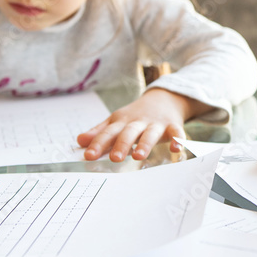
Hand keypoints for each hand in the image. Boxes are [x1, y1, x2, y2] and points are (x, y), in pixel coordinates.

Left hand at [78, 88, 201, 161]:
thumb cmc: (135, 115)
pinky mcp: (172, 125)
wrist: (164, 98)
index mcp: (122, 121)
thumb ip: (99, 132)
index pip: (108, 133)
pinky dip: (177, 140)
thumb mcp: (116, 120)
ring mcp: (156, 124)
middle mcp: (138, 122)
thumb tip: (79, 140)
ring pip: (150, 134)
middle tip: (115, 158)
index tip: (89, 156)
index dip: (98, 144)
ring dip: (145, 144)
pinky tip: (175, 149)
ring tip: (138, 156)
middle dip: (122, 144)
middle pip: (129, 133)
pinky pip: (176, 132)